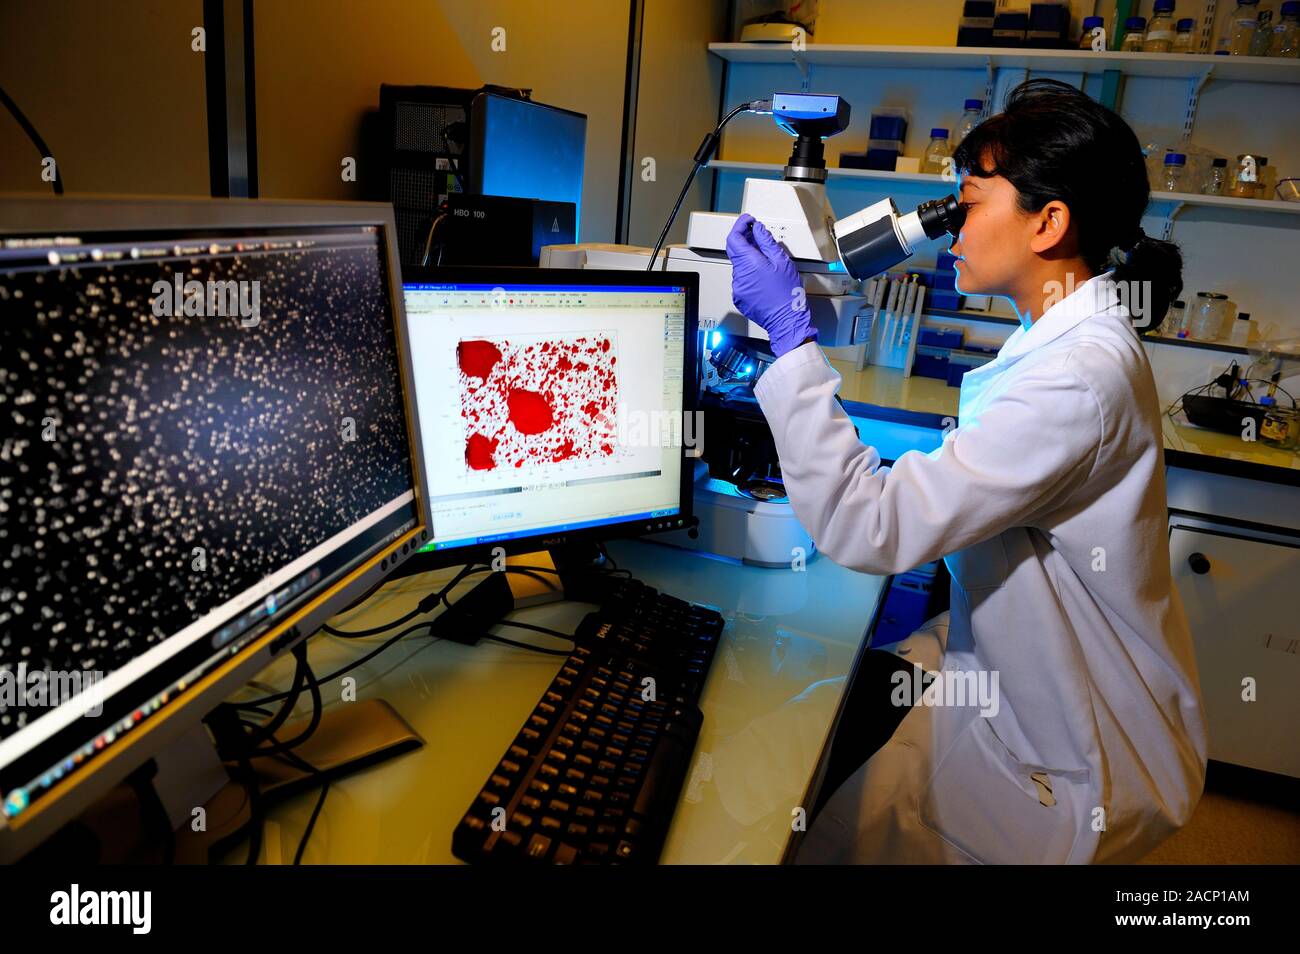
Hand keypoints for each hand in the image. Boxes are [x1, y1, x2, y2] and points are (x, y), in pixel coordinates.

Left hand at [725, 213, 817, 357]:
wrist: (786, 320)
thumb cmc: (788, 293)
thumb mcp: (781, 261)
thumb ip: (766, 242)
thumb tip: (757, 229)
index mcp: (749, 263)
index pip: (734, 238)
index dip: (740, 226)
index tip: (748, 221)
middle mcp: (739, 275)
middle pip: (735, 251)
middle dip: (745, 241)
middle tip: (757, 236)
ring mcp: (738, 288)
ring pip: (739, 266)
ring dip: (749, 260)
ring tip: (766, 261)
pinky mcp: (740, 297)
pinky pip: (741, 280)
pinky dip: (750, 274)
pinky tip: (763, 277)